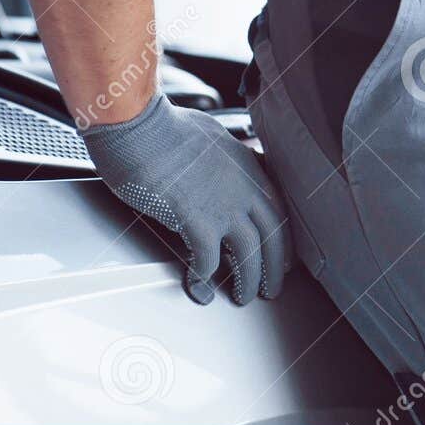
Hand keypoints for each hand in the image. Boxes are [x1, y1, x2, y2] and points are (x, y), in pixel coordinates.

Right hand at [82, 95, 292, 304]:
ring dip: (248, 281)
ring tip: (243, 298)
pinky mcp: (197, 220)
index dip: (283, 238)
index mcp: (249, 167)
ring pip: (249, 253)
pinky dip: (203, 278)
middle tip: (272, 288)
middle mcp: (244, 188)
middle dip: (275, 268)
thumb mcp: (212, 136)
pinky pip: (207, 260)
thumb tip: (225, 161)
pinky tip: (198, 287)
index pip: (279, 210)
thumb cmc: (165, 127)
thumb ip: (225, 156)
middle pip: (273, 236)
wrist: (140, 126)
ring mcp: (223, 206)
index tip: (284, 257)